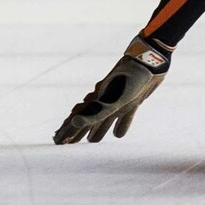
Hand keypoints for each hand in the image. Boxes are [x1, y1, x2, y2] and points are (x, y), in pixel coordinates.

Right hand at [54, 37, 170, 143]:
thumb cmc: (129, 80)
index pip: (77, 120)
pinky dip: (120, 126)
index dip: (67, 131)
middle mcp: (104, 103)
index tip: (56, 142)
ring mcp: (118, 102)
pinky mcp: (132, 102)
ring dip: (96, 131)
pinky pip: (124, 118)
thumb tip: (74, 121)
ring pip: (103, 121)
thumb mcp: (112, 99)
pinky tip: (118, 134)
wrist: (148, 61)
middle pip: (86, 121)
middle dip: (76, 132)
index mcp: (97, 102)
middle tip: (66, 143)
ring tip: (91, 140)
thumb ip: (94, 113)